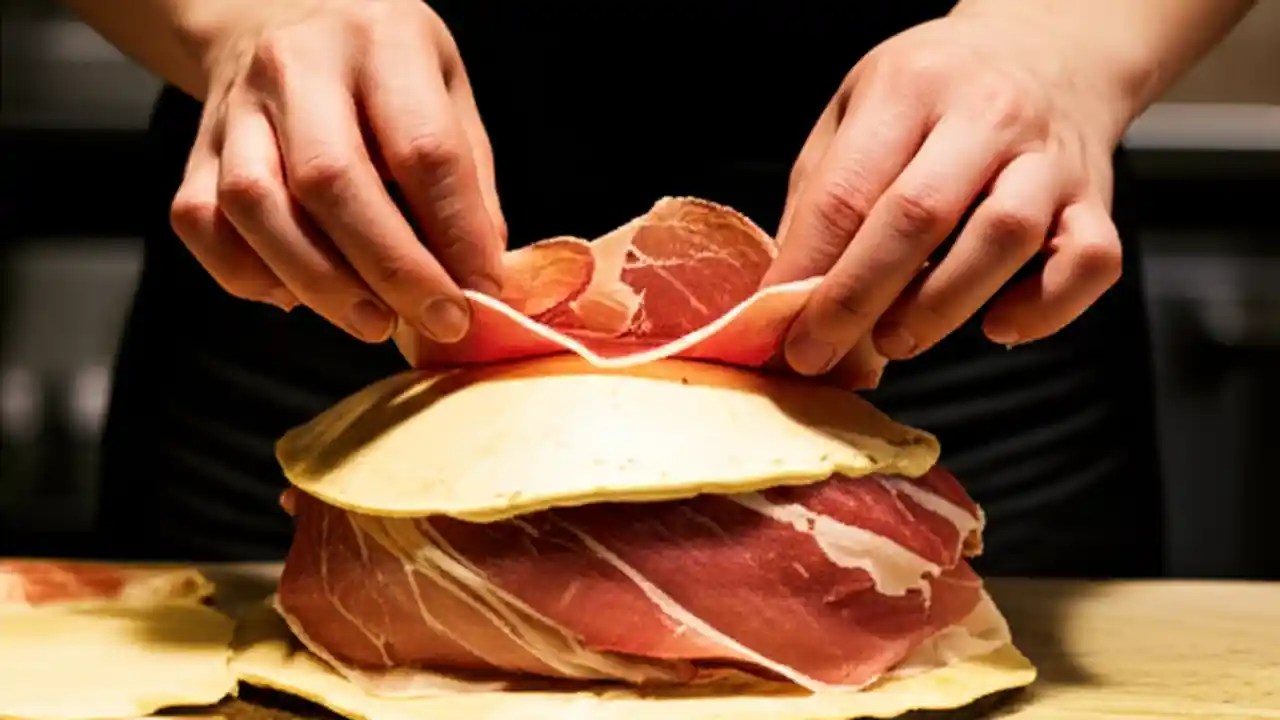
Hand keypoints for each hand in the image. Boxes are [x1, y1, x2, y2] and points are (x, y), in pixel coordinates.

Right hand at [170, 0, 504, 343]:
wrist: (277, 14)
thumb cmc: (382, 68)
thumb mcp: (447, 91)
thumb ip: (466, 179)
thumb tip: (478, 277)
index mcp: (382, 41)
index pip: (423, 149)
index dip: (457, 235)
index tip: (481, 293)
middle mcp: (298, 65)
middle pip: (332, 182)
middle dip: (393, 270)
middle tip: (436, 322)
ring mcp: (235, 106)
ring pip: (256, 207)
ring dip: (321, 284)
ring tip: (374, 322)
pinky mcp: (194, 148)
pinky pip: (202, 224)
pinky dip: (249, 276)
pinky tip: (297, 295)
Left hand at [767, 11, 1133, 376]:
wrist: (1048, 49)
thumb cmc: (934, 96)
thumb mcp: (857, 112)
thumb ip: (822, 195)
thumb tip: (788, 294)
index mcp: (909, 87)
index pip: (847, 191)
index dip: (807, 270)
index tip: (781, 327)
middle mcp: (986, 114)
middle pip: (919, 216)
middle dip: (858, 299)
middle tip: (821, 351)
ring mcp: (1050, 157)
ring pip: (1004, 238)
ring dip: (940, 307)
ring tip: (896, 340)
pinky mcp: (1099, 198)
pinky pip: (1088, 262)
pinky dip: (1043, 309)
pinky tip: (997, 325)